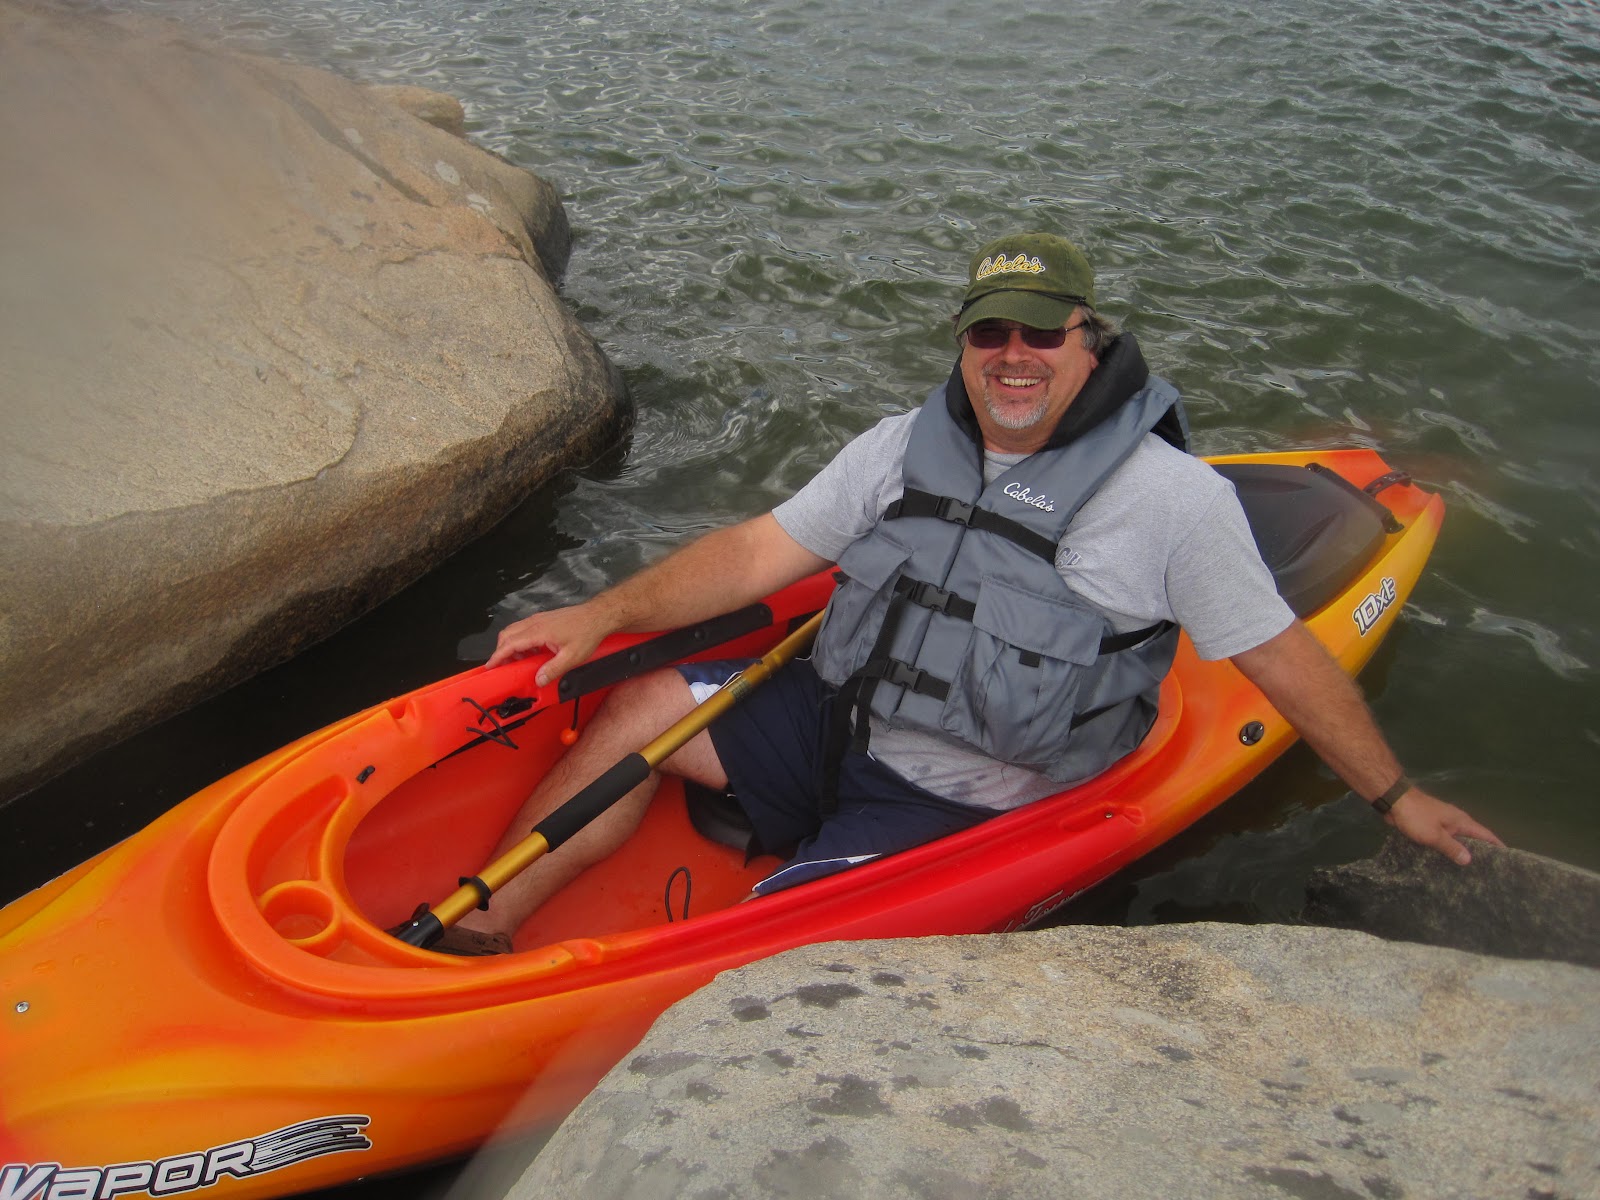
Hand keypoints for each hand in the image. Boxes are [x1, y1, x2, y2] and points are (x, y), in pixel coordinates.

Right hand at [484, 601, 614, 685]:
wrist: (598, 615)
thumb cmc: (587, 632)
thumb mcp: (572, 657)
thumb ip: (553, 670)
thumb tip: (538, 680)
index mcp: (538, 631)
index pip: (510, 644)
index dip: (498, 656)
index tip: (491, 666)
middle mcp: (535, 622)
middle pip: (507, 635)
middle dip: (501, 651)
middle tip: (504, 666)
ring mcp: (539, 618)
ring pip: (514, 630)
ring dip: (511, 645)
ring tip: (519, 662)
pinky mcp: (544, 618)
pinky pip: (524, 628)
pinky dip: (521, 640)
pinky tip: (531, 652)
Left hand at [1384, 786, 1504, 865]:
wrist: (1394, 800)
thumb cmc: (1416, 816)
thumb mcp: (1435, 835)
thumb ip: (1452, 847)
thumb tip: (1469, 860)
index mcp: (1462, 821)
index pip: (1486, 835)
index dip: (1497, 846)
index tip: (1509, 858)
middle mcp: (1456, 821)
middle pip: (1474, 838)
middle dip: (1482, 852)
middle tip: (1489, 871)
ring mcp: (1443, 823)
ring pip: (1458, 840)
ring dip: (1464, 851)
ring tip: (1470, 871)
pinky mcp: (1431, 826)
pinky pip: (1445, 840)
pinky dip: (1448, 849)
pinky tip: (1447, 861)